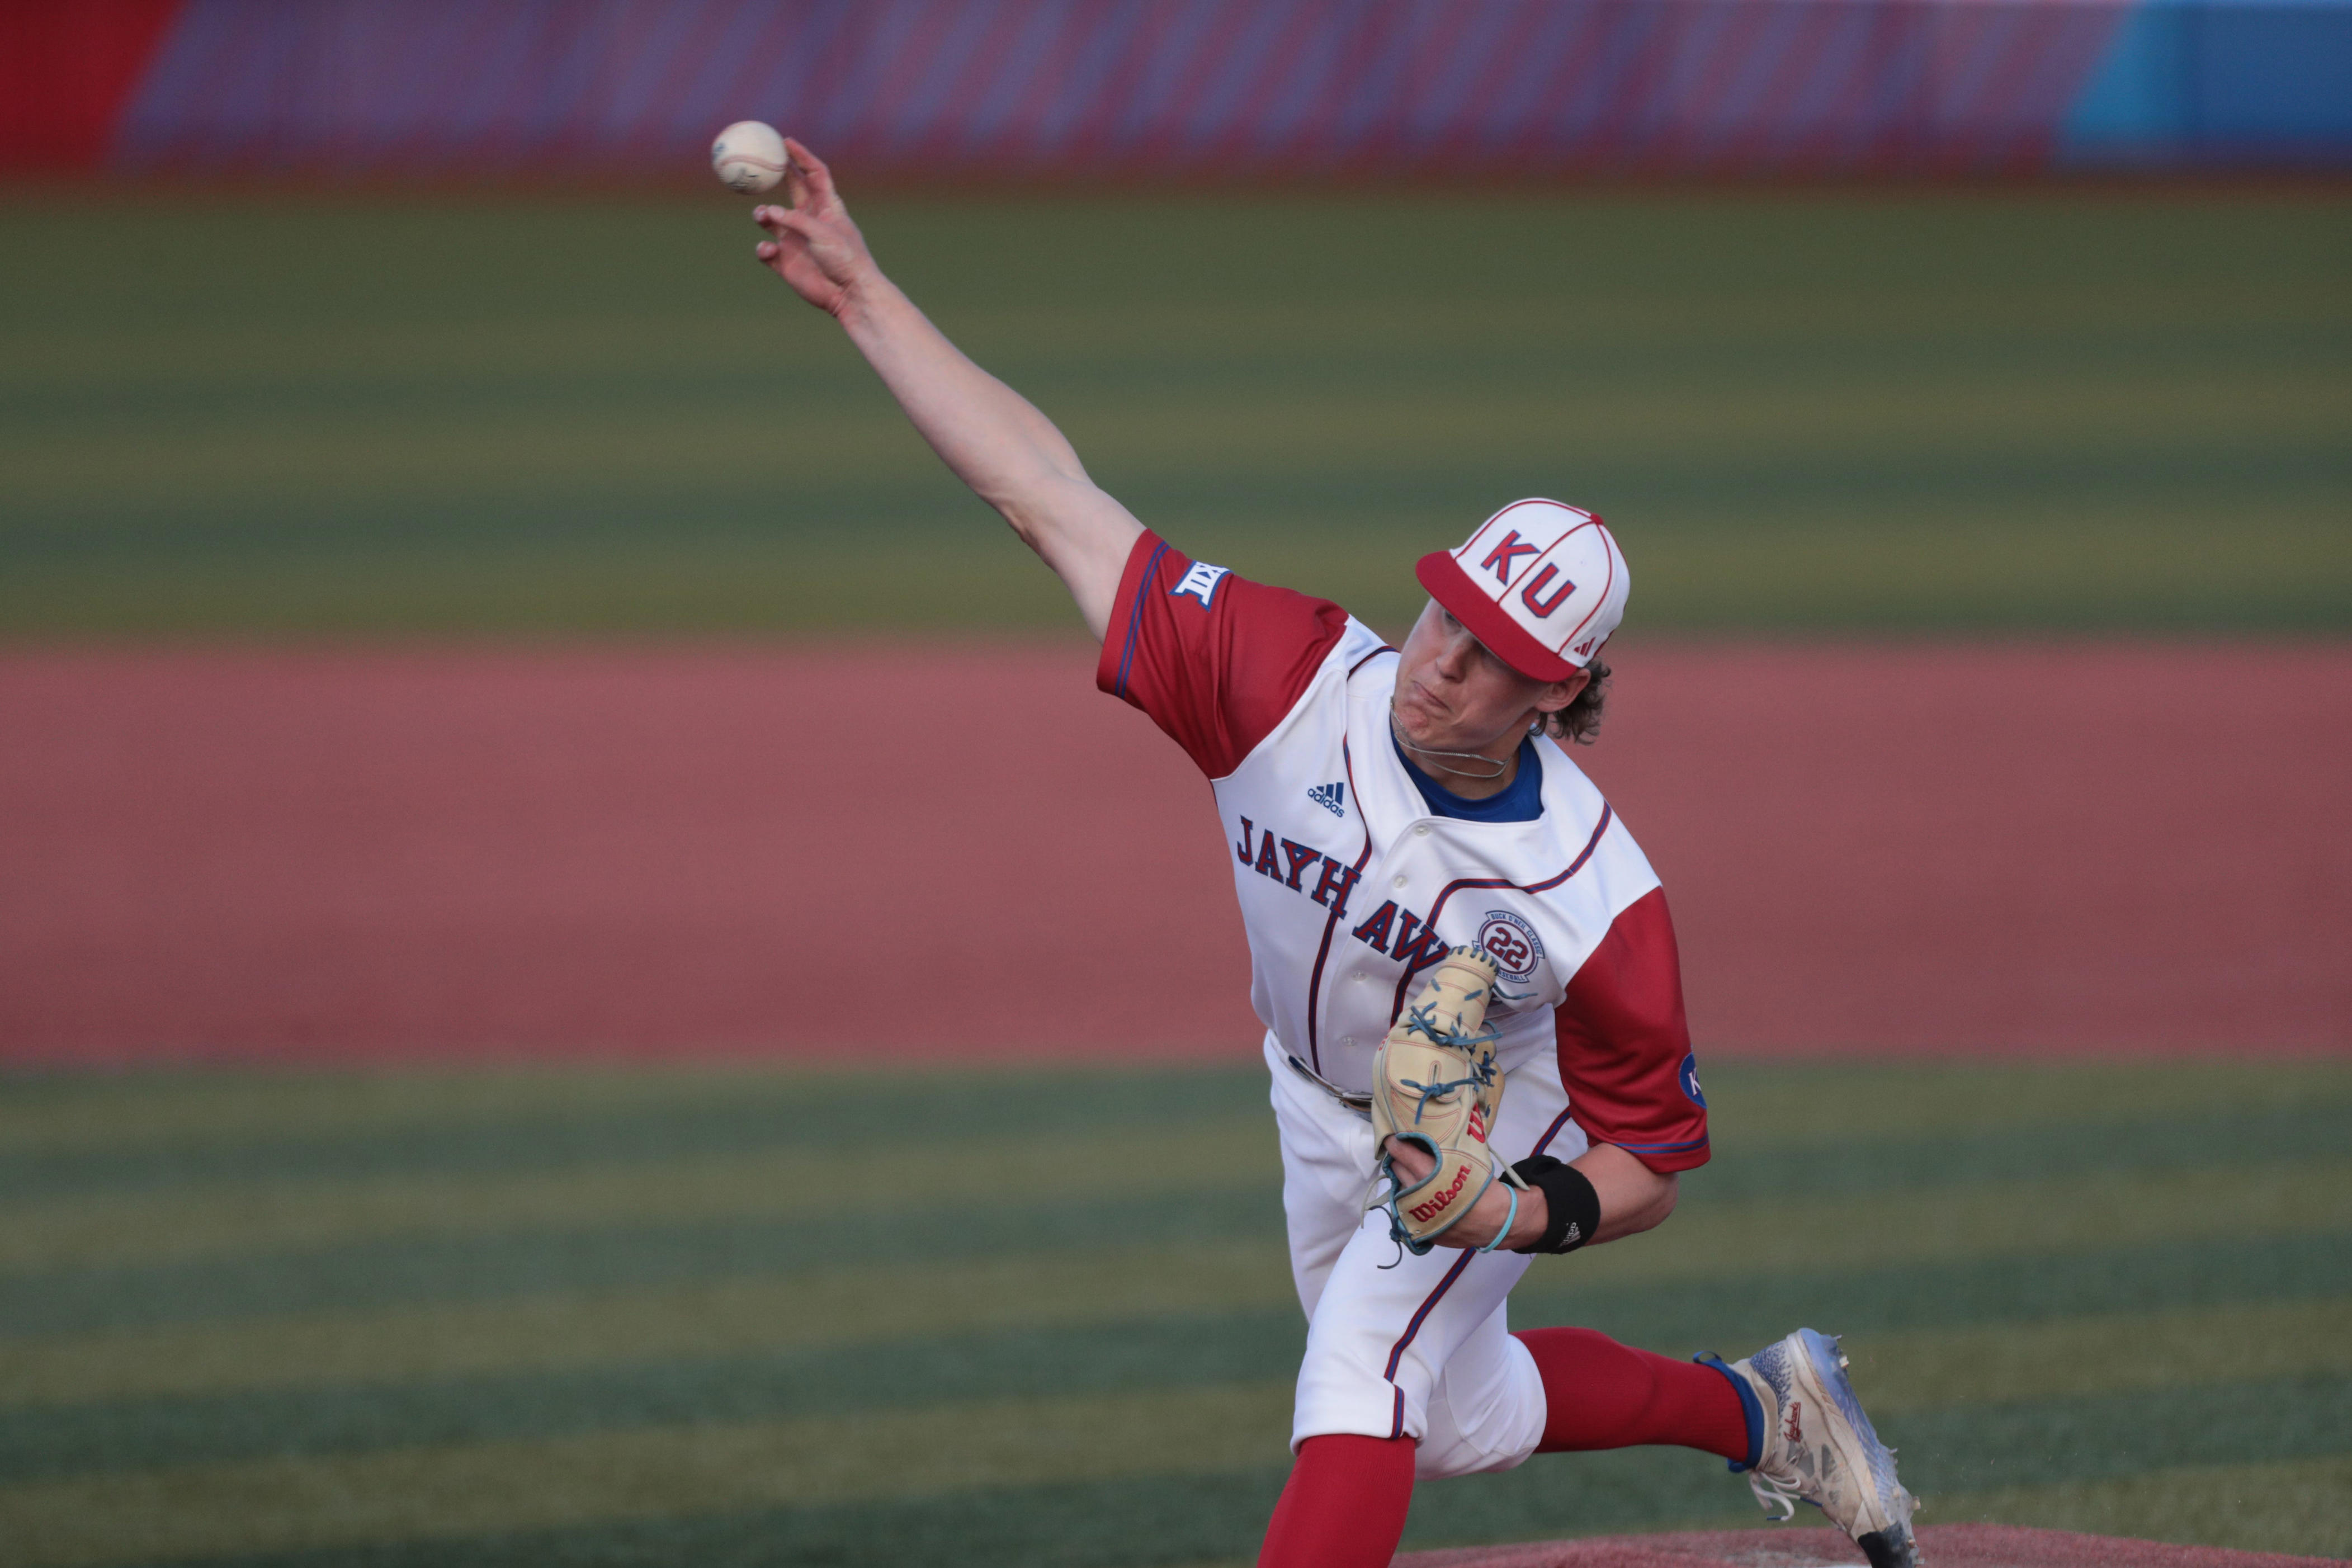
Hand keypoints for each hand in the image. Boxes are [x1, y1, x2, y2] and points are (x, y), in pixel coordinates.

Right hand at [752, 140, 875, 317]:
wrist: (848, 295)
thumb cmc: (845, 260)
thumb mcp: (823, 233)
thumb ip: (795, 220)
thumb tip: (767, 211)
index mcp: (827, 207)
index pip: (815, 174)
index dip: (801, 156)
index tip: (785, 141)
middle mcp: (811, 220)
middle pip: (792, 189)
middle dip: (777, 175)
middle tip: (759, 162)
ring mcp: (797, 240)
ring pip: (771, 219)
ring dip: (762, 214)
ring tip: (762, 216)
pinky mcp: (786, 262)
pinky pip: (766, 249)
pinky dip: (763, 248)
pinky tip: (768, 250)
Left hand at [1383, 1136, 1545, 1251]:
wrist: (1499, 1222)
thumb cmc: (1484, 1189)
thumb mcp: (1467, 1162)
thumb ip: (1444, 1153)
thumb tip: (1427, 1139)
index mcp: (1433, 1176)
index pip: (1404, 1155)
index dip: (1396, 1144)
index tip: (1392, 1139)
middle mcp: (1421, 1196)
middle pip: (1399, 1171)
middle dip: (1400, 1161)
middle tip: (1406, 1154)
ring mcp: (1420, 1217)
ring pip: (1399, 1192)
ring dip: (1404, 1182)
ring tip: (1415, 1176)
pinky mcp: (1423, 1231)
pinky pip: (1407, 1212)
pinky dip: (1410, 1202)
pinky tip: (1421, 1196)